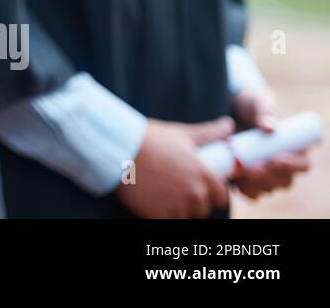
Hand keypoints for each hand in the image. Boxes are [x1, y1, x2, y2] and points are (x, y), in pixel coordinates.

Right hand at [115, 116, 232, 217]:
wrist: (118, 148)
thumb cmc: (150, 139)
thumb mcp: (181, 133)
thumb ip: (210, 133)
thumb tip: (229, 125)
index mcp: (204, 174)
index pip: (221, 196)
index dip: (211, 191)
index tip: (198, 185)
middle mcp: (195, 193)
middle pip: (203, 208)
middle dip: (193, 200)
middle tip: (175, 187)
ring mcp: (177, 206)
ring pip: (187, 216)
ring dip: (178, 209)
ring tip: (163, 193)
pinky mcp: (159, 215)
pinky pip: (170, 221)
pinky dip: (163, 214)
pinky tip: (153, 201)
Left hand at [230, 88, 311, 199]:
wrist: (232, 109)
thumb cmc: (253, 104)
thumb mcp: (259, 102)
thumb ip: (265, 112)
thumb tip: (270, 128)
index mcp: (296, 149)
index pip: (302, 165)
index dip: (291, 166)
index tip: (275, 159)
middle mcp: (284, 165)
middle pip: (284, 181)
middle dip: (269, 178)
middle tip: (252, 169)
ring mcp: (267, 173)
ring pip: (267, 189)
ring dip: (255, 184)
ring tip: (239, 172)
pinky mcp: (249, 178)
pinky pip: (250, 192)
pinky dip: (242, 189)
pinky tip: (233, 180)